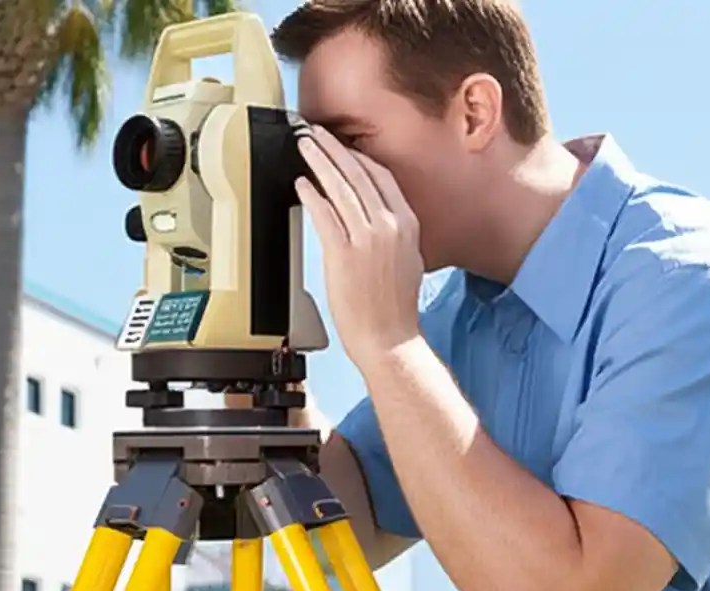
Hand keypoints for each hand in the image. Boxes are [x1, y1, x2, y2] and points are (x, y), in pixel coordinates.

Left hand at [294, 127, 424, 370]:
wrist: (389, 338)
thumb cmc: (394, 307)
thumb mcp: (408, 259)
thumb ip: (394, 232)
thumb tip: (376, 214)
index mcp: (407, 224)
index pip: (381, 177)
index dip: (358, 157)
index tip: (342, 145)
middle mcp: (389, 226)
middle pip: (358, 174)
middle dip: (334, 148)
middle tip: (316, 133)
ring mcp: (366, 239)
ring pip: (340, 187)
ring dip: (319, 161)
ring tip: (304, 146)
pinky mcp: (344, 254)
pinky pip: (324, 214)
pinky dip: (311, 194)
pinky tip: (301, 183)